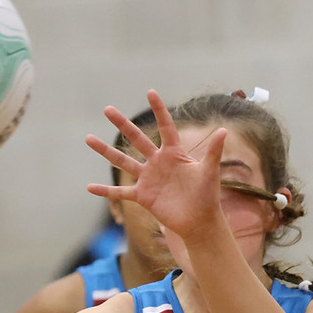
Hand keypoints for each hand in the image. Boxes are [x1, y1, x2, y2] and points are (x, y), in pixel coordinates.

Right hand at [85, 91, 225, 238]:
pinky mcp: (143, 196)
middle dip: (123, 124)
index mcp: (174, 153)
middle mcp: (158, 162)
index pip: (165, 127)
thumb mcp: (210, 172)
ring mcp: (148, 179)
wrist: (200, 221)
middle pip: (137, 139)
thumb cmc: (207, 196)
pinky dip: (105, 191)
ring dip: (106, 151)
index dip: (159, 110)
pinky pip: (121, 193)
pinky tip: (89, 187)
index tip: (150, 91)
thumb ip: (214, 151)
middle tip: (107, 109)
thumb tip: (225, 130)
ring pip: (123, 161)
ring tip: (88, 138)